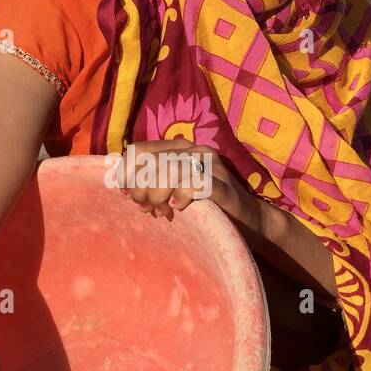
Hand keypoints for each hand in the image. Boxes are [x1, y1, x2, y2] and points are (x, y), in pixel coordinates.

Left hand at [117, 138, 265, 238]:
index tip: (128, 195)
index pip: (139, 150)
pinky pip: (194, 184)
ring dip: (157, 194)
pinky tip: (179, 208)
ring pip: (169, 169)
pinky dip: (181, 197)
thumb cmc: (207, 207)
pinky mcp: (223, 186)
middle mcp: (195, 151)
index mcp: (180, 149)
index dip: (127, 173)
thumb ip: (152, 183)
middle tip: (146, 208)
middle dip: (140, 187)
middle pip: (150, 160)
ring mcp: (211, 166)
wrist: (249, 221)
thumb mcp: (174, 191)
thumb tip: (121, 186)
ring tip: (161, 211)